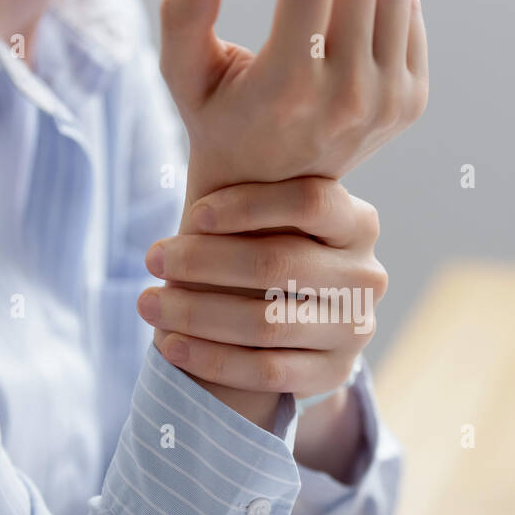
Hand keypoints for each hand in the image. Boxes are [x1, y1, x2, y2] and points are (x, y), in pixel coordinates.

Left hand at [138, 177, 385, 399]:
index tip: (194, 215)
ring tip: (148, 303)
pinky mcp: (334, 374)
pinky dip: (211, 358)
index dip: (248, 206)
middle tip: (153, 259)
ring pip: (267, 322)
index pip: (310, 202)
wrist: (296, 331)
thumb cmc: (268, 252)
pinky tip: (171, 345)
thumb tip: (198, 140)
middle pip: (280, 263)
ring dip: (196, 313)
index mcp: (358, 223)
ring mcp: (355, 329)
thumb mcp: (269, 219)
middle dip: (204, 261)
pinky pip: (266, 371)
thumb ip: (246, 195)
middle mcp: (367, 276)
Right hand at [158, 0, 428, 202]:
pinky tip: (343, 27)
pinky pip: (411, 13)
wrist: (271, 194)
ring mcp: (387, 101)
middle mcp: (348, 96)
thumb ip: (183, 15)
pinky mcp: (410, 101)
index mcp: (290, 86)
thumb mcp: (185, 74)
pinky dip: (378, 4)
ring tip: (321, 0)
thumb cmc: (220, 120)